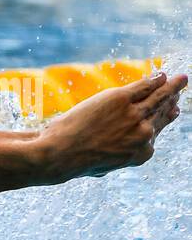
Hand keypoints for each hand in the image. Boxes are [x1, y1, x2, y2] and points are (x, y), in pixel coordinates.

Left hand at [33, 71, 186, 182]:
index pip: (158, 131)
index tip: (173, 111)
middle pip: (162, 113)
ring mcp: (134, 115)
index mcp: (142, 152)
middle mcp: (144, 134)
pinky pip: (144, 86)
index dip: (165, 118)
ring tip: (182, 79)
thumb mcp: (104, 163)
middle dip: (171, 101)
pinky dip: (154, 80)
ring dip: (172, 86)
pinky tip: (160, 75)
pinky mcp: (121, 99)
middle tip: (179, 91)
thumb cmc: (75, 161)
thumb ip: (120, 154)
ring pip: (159, 97)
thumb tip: (127, 149)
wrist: (60, 153)